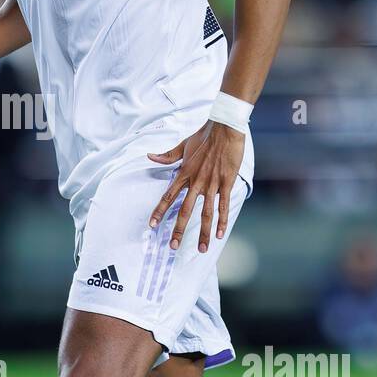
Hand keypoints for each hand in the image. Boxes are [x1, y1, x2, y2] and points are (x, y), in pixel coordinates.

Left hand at [148, 121, 244, 251]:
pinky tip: (220, 234)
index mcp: (184, 173)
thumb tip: (150, 156)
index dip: (159, 211)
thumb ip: (167, 155)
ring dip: (203, 233)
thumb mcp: (183, 145)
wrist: (225, 127)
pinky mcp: (226, 183)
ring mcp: (212, 184)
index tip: (152, 225)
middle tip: (174, 246)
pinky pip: (223, 206)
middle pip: (185, 211)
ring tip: (202, 249)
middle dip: (178, 230)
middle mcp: (196, 182)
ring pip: (206, 213)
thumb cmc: (204, 135)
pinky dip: (222, 221)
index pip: (168, 196)